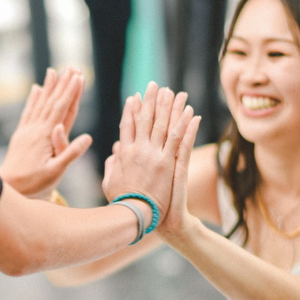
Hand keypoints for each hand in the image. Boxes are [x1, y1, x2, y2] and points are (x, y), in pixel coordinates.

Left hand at [0, 67, 90, 197]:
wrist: (7, 186)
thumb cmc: (33, 183)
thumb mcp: (55, 172)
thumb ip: (70, 153)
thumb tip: (87, 137)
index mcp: (47, 136)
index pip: (63, 109)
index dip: (72, 93)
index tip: (79, 77)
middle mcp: (37, 129)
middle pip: (52, 101)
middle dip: (63, 84)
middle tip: (72, 66)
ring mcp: (27, 130)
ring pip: (40, 103)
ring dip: (49, 86)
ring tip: (54, 70)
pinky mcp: (21, 134)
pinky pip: (28, 112)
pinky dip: (34, 99)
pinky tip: (36, 88)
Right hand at [102, 82, 197, 221]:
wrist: (135, 215)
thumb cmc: (121, 202)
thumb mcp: (109, 182)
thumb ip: (111, 165)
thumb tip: (114, 152)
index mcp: (123, 153)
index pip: (127, 125)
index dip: (131, 110)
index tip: (134, 97)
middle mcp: (138, 150)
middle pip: (146, 119)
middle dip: (151, 100)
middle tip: (156, 85)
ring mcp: (154, 155)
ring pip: (163, 125)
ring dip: (170, 106)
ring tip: (176, 92)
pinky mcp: (168, 163)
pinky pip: (178, 139)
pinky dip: (185, 124)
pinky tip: (191, 113)